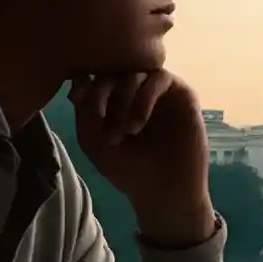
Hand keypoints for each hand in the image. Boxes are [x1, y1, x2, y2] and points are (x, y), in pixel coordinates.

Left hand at [68, 71, 214, 246]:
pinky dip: (144, 98)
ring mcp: (160, 92)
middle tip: (102, 123)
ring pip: (136, 72)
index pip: (97, 74)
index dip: (86, 85)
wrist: (163, 192)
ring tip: (124, 131)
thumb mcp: (93, 141)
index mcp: (114, 99)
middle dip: (104, 93)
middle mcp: (137, 91)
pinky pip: (160, 78)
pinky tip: (137, 124)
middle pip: (115, 69)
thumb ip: (84, 110)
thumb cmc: (128, 170)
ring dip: (124, 98)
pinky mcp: (182, 94)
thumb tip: (81, 79)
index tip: (80, 102)